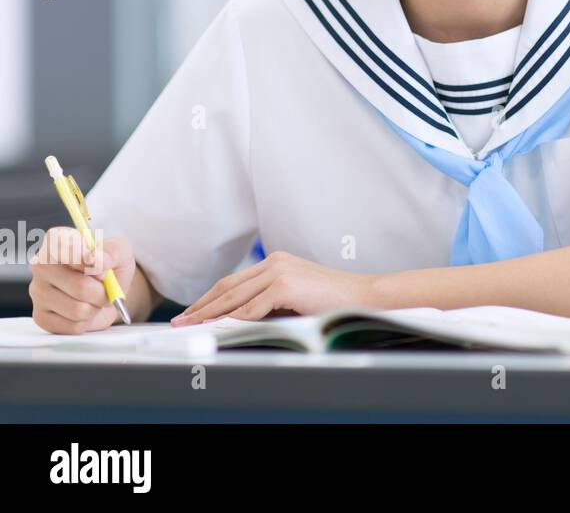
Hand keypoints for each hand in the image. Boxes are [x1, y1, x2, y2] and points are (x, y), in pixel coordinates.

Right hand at [29, 227, 134, 334]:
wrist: (108, 290)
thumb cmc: (110, 266)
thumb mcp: (120, 251)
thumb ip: (112, 251)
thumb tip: (99, 260)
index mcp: (57, 241)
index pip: (63, 248)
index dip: (87, 262)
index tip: (103, 269)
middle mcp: (40, 265)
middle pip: (80, 286)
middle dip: (102, 291)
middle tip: (105, 287)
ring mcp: (37, 292)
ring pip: (77, 309)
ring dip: (96, 307)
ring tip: (94, 298)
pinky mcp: (40, 317)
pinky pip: (73, 326)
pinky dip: (87, 321)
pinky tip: (84, 310)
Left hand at [171, 251, 377, 324]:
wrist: (367, 296)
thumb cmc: (337, 301)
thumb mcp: (297, 299)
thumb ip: (270, 304)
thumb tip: (238, 320)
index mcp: (278, 262)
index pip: (234, 281)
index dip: (210, 298)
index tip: (193, 312)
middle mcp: (275, 262)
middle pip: (228, 287)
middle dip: (201, 306)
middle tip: (180, 321)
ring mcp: (280, 271)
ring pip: (234, 297)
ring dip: (209, 314)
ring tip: (190, 326)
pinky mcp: (286, 285)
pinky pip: (252, 308)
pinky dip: (232, 320)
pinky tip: (217, 330)